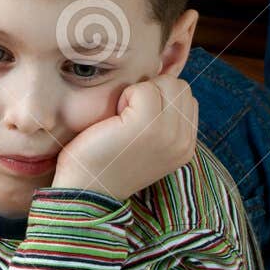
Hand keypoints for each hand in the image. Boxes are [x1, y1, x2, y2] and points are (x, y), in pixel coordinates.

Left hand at [51, 76, 198, 200]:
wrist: (83, 191)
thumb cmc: (105, 160)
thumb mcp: (145, 141)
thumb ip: (162, 117)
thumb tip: (162, 78)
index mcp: (186, 146)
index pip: (186, 97)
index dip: (158, 98)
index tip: (134, 121)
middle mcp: (184, 142)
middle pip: (179, 86)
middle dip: (152, 91)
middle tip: (126, 118)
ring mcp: (169, 135)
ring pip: (166, 83)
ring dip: (139, 93)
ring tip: (122, 120)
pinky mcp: (148, 127)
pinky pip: (144, 89)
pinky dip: (125, 97)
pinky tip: (113, 120)